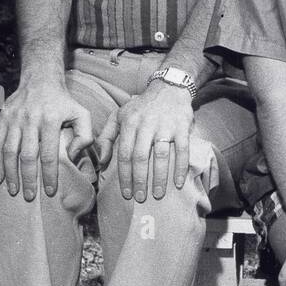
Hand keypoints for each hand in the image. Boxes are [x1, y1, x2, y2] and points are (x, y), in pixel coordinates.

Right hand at [0, 75, 93, 199]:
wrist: (40, 79)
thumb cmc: (64, 102)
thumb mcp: (82, 114)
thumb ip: (85, 136)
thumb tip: (74, 156)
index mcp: (51, 119)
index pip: (49, 154)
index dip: (48, 175)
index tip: (50, 192)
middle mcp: (30, 118)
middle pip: (26, 155)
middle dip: (27, 179)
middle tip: (29, 197)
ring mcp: (14, 118)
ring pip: (8, 151)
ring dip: (9, 173)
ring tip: (13, 190)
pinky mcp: (2, 117)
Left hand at [95, 80, 193, 201]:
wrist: (169, 88)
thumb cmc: (142, 106)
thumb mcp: (119, 115)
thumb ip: (107, 136)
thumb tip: (102, 161)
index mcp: (130, 123)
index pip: (124, 154)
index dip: (124, 176)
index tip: (126, 193)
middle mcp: (147, 124)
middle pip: (141, 157)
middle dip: (140, 180)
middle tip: (140, 198)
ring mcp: (166, 126)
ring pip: (162, 155)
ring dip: (159, 177)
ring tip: (158, 194)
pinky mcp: (182, 127)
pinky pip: (183, 150)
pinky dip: (181, 167)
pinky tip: (178, 182)